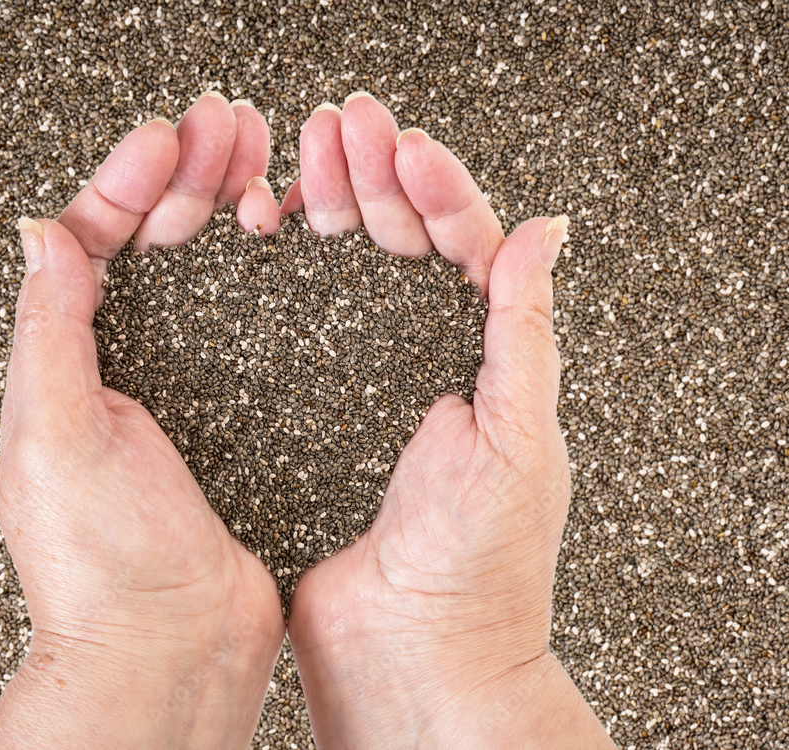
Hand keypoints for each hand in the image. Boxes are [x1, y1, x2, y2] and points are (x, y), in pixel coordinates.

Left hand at [0, 94, 284, 749]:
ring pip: (208, 278)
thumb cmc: (103, 568)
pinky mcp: (242, 415)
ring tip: (266, 166)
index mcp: (66, 369)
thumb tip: (41, 233)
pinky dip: (270, 279)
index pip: (91, 246)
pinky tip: (291, 243)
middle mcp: (124, 373)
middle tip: (231, 129)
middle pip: (155, 249)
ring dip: (230, 214)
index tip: (167, 143)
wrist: (172, 651)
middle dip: (188, 179)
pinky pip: (254, 329)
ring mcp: (188, 391)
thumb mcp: (55, 440)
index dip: (127, 184)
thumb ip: (49, 335)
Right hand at [285, 93, 614, 747]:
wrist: (412, 656)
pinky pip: (286, 334)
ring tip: (296, 162)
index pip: (462, 247)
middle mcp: (415, 365)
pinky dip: (275, 282)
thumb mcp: (520, 439)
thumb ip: (522, 334)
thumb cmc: (480, 566)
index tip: (400, 143)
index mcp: (480, 361)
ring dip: (324, 212)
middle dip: (369, 177)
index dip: (434, 187)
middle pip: (394, 247)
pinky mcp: (299, 416)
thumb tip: (547, 231)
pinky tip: (257, 242)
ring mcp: (352, 387)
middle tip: (336, 126)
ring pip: (337, 278)